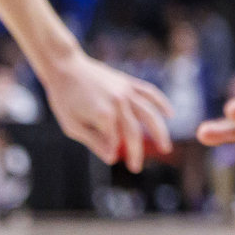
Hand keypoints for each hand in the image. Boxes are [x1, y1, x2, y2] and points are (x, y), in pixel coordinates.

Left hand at [37, 52, 172, 171]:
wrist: (65, 66)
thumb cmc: (64, 99)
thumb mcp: (73, 125)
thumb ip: (94, 142)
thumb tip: (112, 158)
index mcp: (104, 115)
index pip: (115, 141)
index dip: (115, 152)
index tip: (115, 161)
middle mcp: (119, 102)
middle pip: (134, 132)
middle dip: (137, 152)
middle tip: (137, 168)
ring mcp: (126, 91)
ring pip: (149, 114)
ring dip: (160, 132)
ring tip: (166, 147)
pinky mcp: (128, 82)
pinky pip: (149, 93)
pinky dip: (161, 103)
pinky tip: (170, 114)